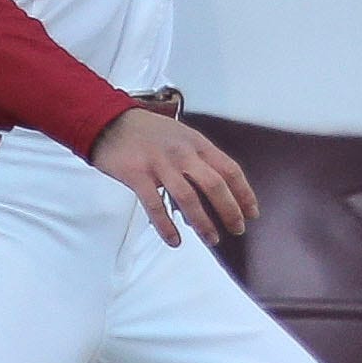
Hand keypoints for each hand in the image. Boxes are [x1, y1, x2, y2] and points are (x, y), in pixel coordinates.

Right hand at [90, 107, 256, 248]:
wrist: (108, 122)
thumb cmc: (147, 132)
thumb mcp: (181, 136)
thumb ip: (198, 160)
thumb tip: (212, 194)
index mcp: (196, 143)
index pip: (229, 169)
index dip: (244, 193)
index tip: (252, 212)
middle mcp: (182, 153)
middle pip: (214, 185)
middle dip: (229, 211)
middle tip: (237, 229)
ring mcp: (160, 164)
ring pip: (188, 198)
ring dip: (203, 223)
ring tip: (211, 238)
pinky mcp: (138, 175)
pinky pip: (155, 206)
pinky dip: (166, 226)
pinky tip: (174, 240)